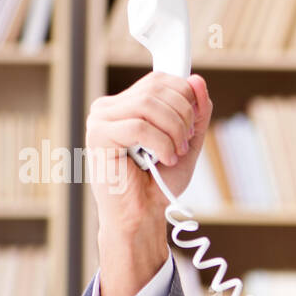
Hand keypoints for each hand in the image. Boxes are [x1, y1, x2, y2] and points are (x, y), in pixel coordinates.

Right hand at [85, 72, 212, 237]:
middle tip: (185, 142)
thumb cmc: (158, 183)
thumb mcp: (187, 142)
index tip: (193, 125)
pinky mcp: (98, 136)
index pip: (159, 80)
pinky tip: (164, 159)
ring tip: (175, 153)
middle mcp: (110, 108)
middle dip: (183, 115)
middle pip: (156, 89)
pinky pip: (138, 126)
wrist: (142, 215)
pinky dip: (161, 144)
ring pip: (148, 105)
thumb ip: (196, 113)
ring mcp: (101, 120)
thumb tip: (197, 80)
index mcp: (127, 105)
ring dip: (174, 131)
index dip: (185, 96)